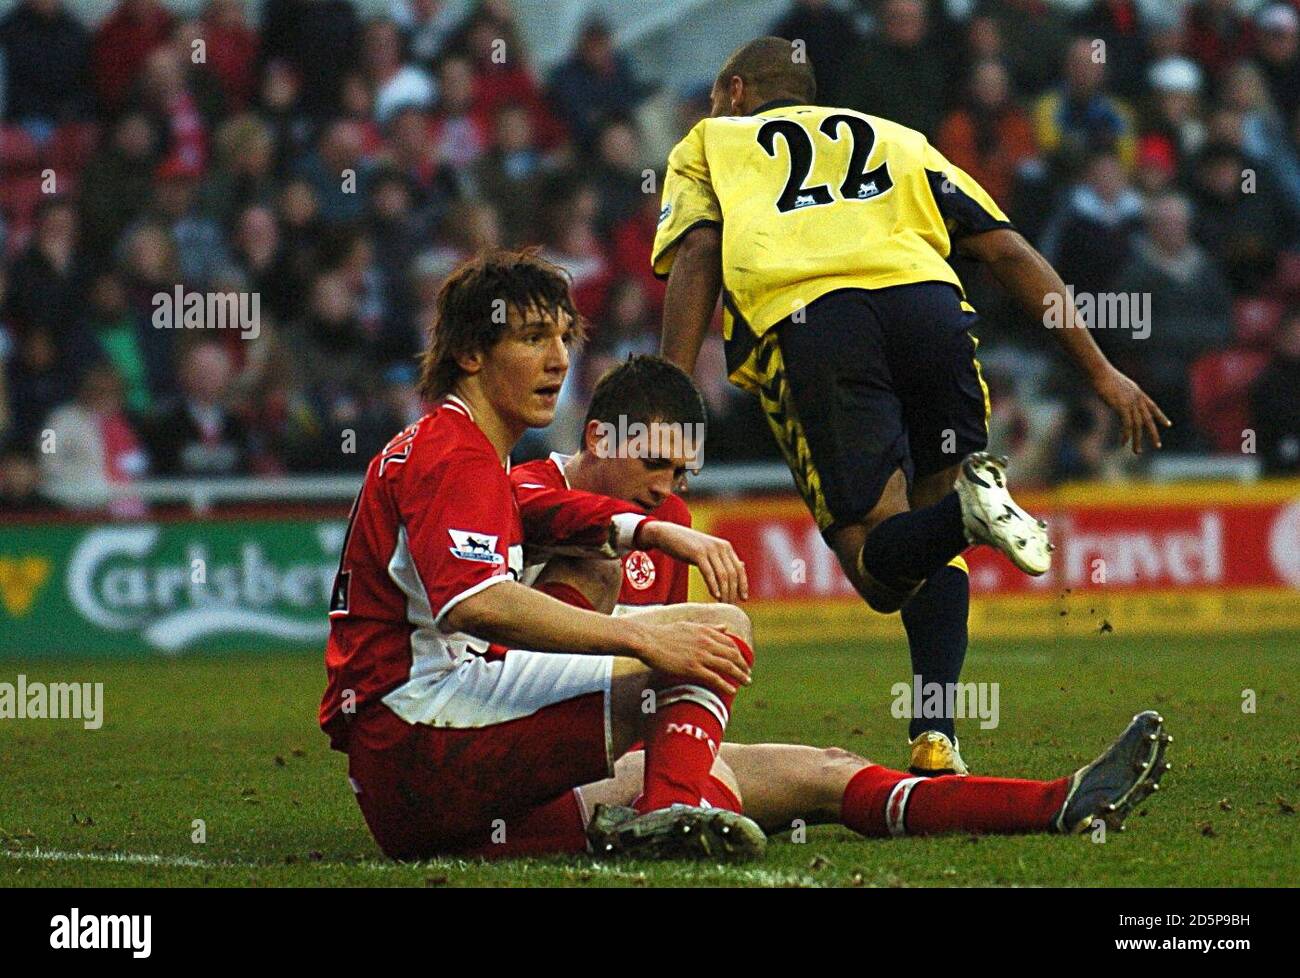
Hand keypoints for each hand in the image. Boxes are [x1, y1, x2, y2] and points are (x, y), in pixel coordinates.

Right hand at [629, 620, 751, 697]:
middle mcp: (706, 642)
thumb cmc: (664, 633)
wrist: (647, 640)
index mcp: (706, 631)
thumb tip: (726, 627)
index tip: (743, 661)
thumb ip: (709, 627)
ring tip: (746, 682)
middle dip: (743, 665)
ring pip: (727, 666)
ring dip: (740, 675)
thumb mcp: (690, 626)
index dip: (739, 653)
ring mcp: (700, 655)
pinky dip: (725, 685)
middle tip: (748, 674)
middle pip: (733, 654)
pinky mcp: (692, 668)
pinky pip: (714, 678)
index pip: (730, 642)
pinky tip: (732, 690)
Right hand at [639, 522, 748, 602]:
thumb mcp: (709, 551)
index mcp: (725, 547)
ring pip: (722, 575)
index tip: (743, 599)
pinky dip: (713, 585)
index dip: (743, 585)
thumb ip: (724, 559)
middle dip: (733, 591)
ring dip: (724, 592)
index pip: (739, 569)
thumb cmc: (688, 545)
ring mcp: (709, 549)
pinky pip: (709, 572)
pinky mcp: (698, 553)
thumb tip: (742, 566)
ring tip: (723, 604)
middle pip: (732, 574)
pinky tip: (715, 596)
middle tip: (730, 606)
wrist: (667, 534)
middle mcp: (721, 547)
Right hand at [1092, 367, 1170, 454]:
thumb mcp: (1117, 384)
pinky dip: (1126, 435)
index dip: (1160, 416)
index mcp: (1138, 393)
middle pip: (1149, 419)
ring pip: (1138, 425)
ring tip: (1137, 452)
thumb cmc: (1103, 375)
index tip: (1168, 425)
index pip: (1153, 407)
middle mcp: (1137, 399)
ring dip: (1137, 440)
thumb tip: (1117, 397)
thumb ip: (1121, 393)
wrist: (1100, 372)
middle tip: (1158, 445)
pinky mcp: (1122, 407)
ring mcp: (1131, 403)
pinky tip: (1124, 443)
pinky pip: (1127, 425)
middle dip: (1154, 433)